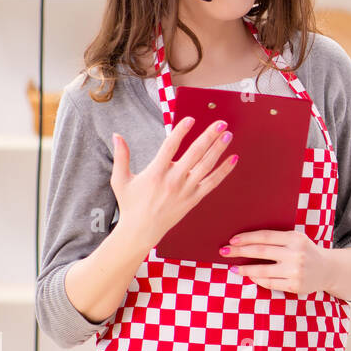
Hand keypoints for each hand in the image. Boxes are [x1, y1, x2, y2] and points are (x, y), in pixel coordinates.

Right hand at [110, 116, 237, 250]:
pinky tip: (233, 159)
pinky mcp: (194, 199)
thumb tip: (117, 135)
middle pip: (195, 153)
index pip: (170, 146)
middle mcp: (173, 180)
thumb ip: (121, 156)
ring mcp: (186, 190)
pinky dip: (224, 171)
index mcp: (155, 173)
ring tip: (228, 135)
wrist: (141, 231)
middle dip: (209, 136)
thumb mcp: (120, 180)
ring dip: (218, 149)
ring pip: (206, 166)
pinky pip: (212, 183)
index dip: (181, 131)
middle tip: (221, 123)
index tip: (190, 119)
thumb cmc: (130, 204)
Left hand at [220, 229, 329, 296]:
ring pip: (262, 270)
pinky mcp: (295, 285)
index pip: (265, 236)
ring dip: (244, 269)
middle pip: (261, 251)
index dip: (247, 238)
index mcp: (295, 238)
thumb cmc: (306, 252)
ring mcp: (296, 271)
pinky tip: (250, 276)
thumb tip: (245, 242)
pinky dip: (257, 279)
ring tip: (233, 268)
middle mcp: (296, 253)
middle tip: (224, 251)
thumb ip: (277, 239)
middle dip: (239, 251)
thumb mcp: (297, 240)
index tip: (232, 240)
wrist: (328, 269)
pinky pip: (269, 283)